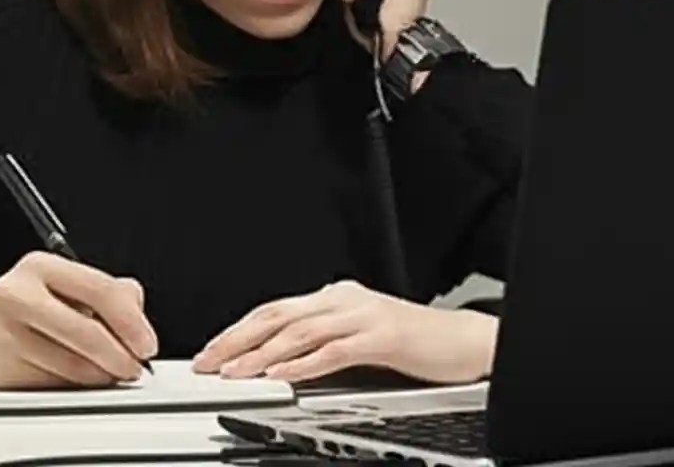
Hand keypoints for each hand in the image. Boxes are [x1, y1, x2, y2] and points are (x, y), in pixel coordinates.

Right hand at [0, 251, 157, 391]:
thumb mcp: (63, 287)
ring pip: (73, 365)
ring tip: (108, 373)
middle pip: (88, 331)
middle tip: (134, 367)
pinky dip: (75, 388)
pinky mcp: (1, 368)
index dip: (132, 322)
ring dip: (100, 376)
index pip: (101, 290)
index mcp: (42, 267)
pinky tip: (77, 379)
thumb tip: (137, 314)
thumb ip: (107, 294)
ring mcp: (6, 332)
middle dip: (120, 356)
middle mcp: (19, 294)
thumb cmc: (21, 311)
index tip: (146, 343)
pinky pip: (54, 385)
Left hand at [191, 280, 496, 384]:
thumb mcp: (361, 336)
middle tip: (206, 362)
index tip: (211, 351)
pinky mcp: (382, 336)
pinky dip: (303, 364)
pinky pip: (334, 350)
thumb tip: (282, 360)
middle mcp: (344, 300)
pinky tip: (282, 377)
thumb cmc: (417, 343)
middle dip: (237, 340)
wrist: (466, 341)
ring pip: (299, 332)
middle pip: (277, 316)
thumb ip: (326, 341)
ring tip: (234, 373)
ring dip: (262, 355)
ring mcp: (363, 316)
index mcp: (336, 297)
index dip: (239, 330)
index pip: (276, 310)